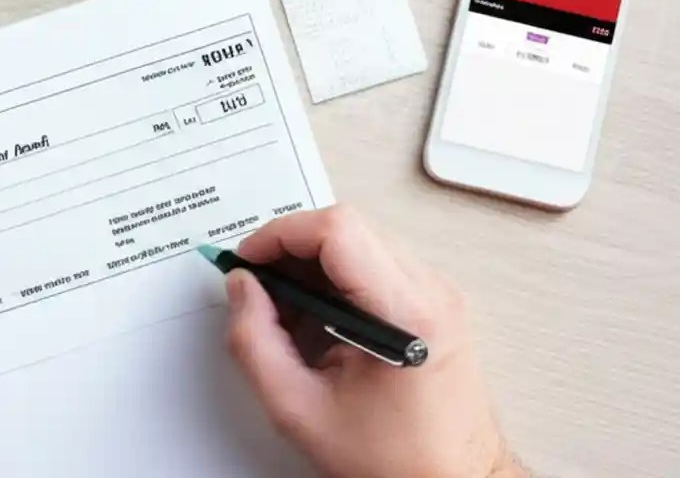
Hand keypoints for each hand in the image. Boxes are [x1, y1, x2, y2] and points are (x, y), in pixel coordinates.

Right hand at [224, 206, 526, 477]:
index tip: (248, 259)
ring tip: (285, 307)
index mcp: (405, 314)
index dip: (280, 234)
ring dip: (312, 261)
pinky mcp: (434, 303)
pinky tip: (316, 315)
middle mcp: (431, 293)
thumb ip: (255, 343)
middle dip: (291, 246)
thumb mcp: (300, 409)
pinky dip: (336, 276)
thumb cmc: (396, 461)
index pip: (338, 231)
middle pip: (348, 227)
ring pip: (361, 240)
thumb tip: (241, 289)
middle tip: (257, 282)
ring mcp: (438, 295)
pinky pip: (377, 263)